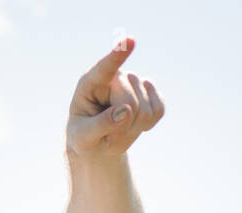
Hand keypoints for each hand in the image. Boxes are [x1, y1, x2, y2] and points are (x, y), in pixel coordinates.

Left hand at [65, 36, 164, 163]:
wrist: (97, 142)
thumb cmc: (84, 137)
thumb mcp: (83, 137)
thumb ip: (100, 125)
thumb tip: (126, 110)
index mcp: (91, 83)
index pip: (105, 68)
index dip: (118, 54)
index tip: (129, 40)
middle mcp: (115, 77)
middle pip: (130, 103)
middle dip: (122, 127)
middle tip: (107, 136)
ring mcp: (135, 81)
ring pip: (146, 111)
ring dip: (132, 130)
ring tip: (116, 131)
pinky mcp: (151, 91)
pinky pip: (158, 111)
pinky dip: (146, 126)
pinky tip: (132, 125)